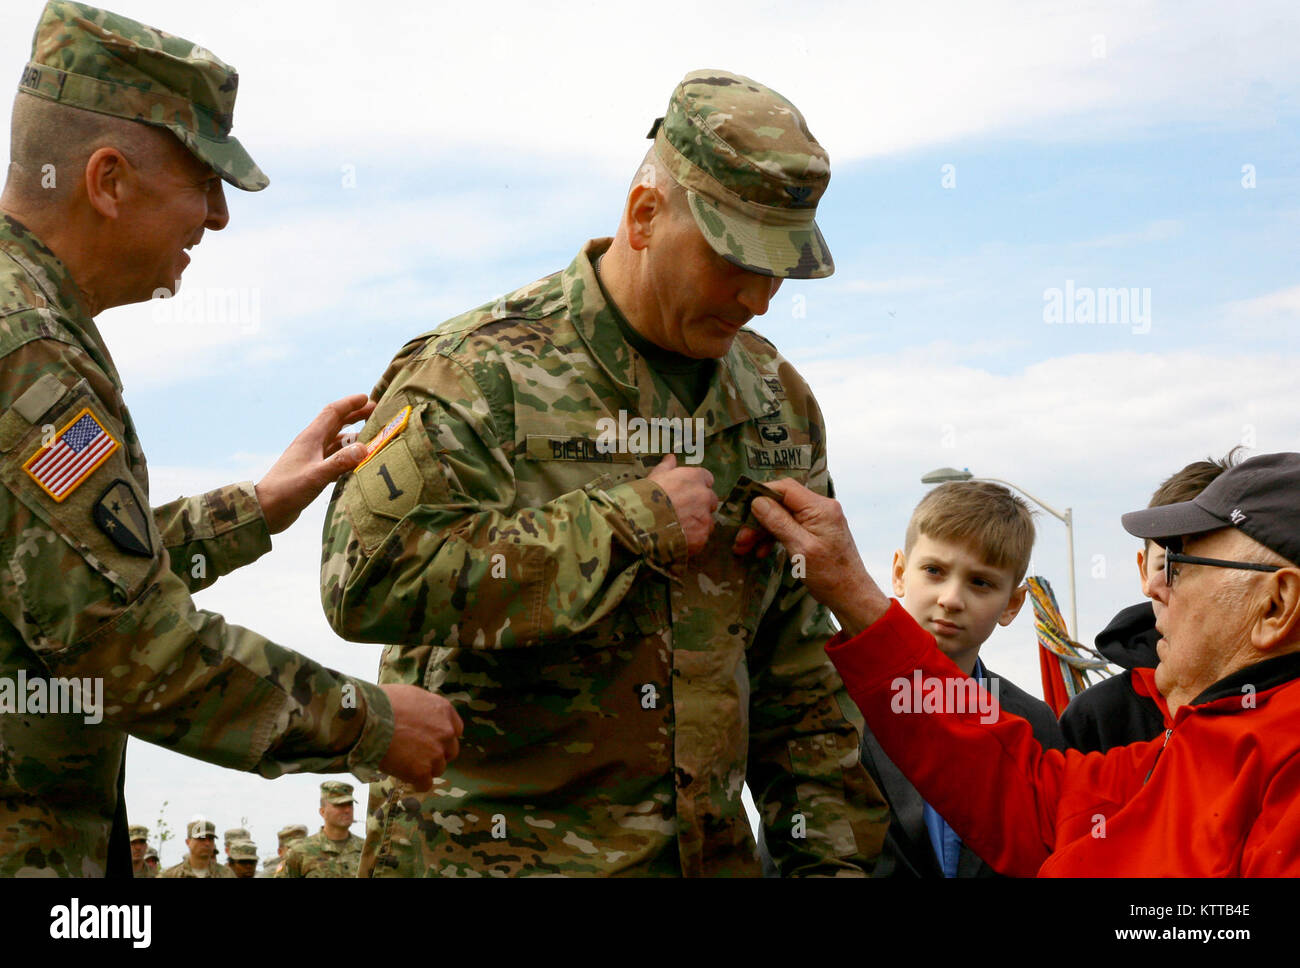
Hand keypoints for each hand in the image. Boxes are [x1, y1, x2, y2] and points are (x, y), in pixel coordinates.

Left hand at [254, 394, 375, 533]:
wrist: (266, 509)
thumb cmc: (287, 490)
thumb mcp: (316, 475)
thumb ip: (340, 462)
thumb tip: (365, 448)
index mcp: (311, 438)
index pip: (333, 412)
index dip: (350, 404)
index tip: (367, 398)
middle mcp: (312, 444)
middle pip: (336, 423)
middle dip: (356, 416)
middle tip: (375, 413)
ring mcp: (312, 457)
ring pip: (336, 440)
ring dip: (353, 436)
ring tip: (372, 437)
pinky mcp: (312, 471)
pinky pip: (334, 457)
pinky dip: (348, 455)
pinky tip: (357, 461)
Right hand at [377, 684, 464, 791]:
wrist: (367, 719)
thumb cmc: (382, 702)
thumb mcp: (410, 695)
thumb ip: (423, 709)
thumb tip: (418, 717)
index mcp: (444, 710)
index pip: (455, 730)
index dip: (442, 737)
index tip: (430, 740)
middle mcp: (445, 732)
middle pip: (450, 751)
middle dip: (436, 753)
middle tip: (416, 754)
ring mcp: (435, 753)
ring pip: (438, 768)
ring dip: (424, 768)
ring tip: (404, 763)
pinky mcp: (422, 771)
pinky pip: (425, 784)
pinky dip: (415, 782)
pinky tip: (403, 775)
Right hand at [647, 453, 718, 555]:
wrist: (641, 522)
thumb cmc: (646, 496)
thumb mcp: (655, 476)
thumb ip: (667, 467)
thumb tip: (671, 457)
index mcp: (695, 478)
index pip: (707, 479)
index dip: (697, 486)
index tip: (689, 491)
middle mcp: (704, 496)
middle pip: (710, 500)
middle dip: (700, 505)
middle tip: (683, 511)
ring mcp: (705, 517)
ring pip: (707, 520)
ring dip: (698, 523)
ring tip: (679, 527)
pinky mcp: (701, 536)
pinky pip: (702, 537)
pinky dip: (693, 538)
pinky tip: (679, 537)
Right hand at [741, 478, 889, 636]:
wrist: (851, 596)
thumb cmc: (829, 575)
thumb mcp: (800, 549)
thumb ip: (779, 523)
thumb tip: (757, 501)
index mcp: (820, 508)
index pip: (785, 488)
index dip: (760, 494)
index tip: (740, 508)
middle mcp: (821, 508)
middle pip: (781, 502)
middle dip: (758, 518)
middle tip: (740, 538)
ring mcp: (818, 519)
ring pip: (782, 515)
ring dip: (762, 529)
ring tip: (744, 547)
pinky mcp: (815, 531)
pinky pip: (789, 526)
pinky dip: (773, 536)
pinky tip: (761, 551)